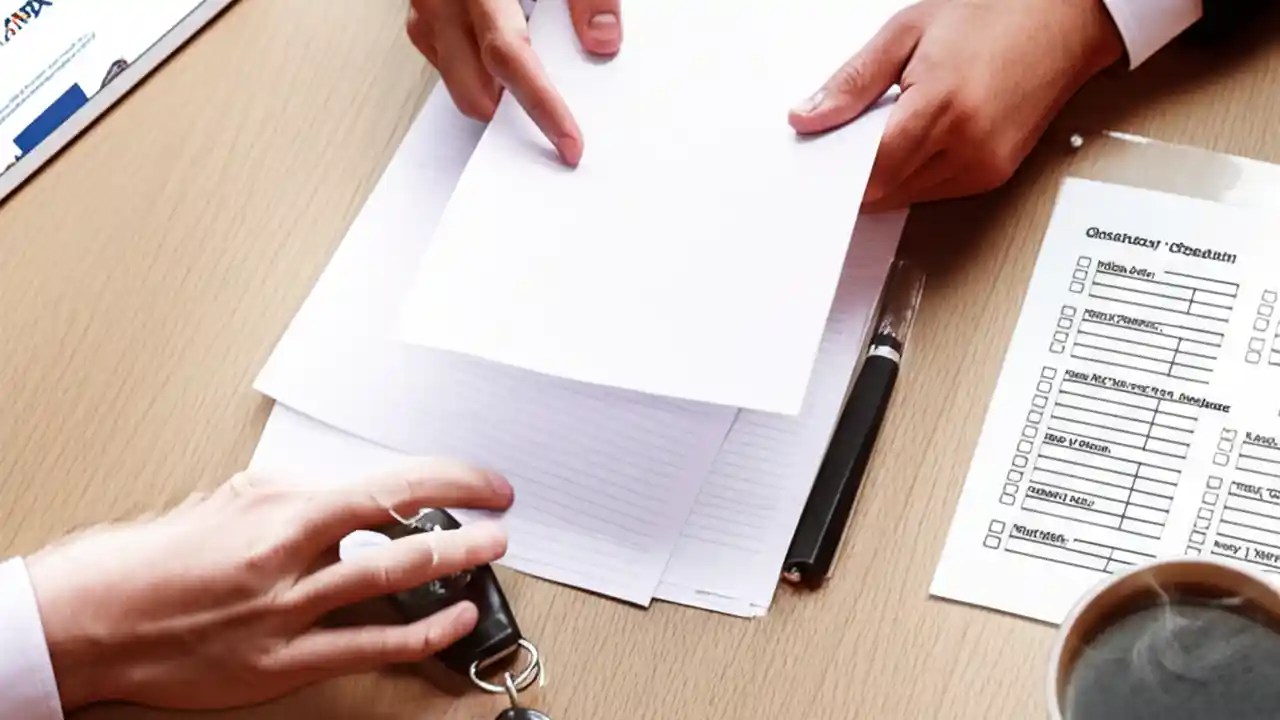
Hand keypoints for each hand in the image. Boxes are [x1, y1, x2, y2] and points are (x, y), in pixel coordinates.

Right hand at [26, 460, 513, 710]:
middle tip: (501, 518)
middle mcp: (288, 557)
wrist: (98, 615)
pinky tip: (453, 624)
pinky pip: (365, 648)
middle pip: (398, 534)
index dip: (451, 479)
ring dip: (452, 567)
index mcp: (281, 508)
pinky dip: (419, 636)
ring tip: (489, 556)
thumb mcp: (240, 498)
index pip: (389, 484)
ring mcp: (286, 614)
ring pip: (388, 585)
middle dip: (464, 523)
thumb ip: (308, 494)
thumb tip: (369, 493)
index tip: (485, 482)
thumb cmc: (165, 555)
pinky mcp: (280, 663)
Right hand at [406, 0, 623, 166]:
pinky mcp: (421, 19)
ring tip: (531, 70)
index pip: (509, 58)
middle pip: (474, 91)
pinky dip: (478, 70)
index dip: (541, 106)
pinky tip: (505, 48)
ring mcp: (424, 12)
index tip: (568, 142)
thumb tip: (602, 39)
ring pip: (458, 83)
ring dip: (493, 90)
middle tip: (556, 118)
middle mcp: (441, 1)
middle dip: (512, 115)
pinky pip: (447, 63)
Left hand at [789, 0, 1124, 209]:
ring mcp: (985, 167)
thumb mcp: (906, 33)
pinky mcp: (995, 175)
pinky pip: (936, 192)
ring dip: (887, 175)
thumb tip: (807, 117)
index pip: (869, 172)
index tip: (816, 164)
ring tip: (894, 125)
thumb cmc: (995, 12)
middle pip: (885, 191)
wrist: (1064, 15)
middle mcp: (967, 148)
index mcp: (941, 109)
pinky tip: (918, 138)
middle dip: (858, 173)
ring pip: (908, 197)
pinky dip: (914, 175)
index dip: (835, 174)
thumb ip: (852, 83)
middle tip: (847, 138)